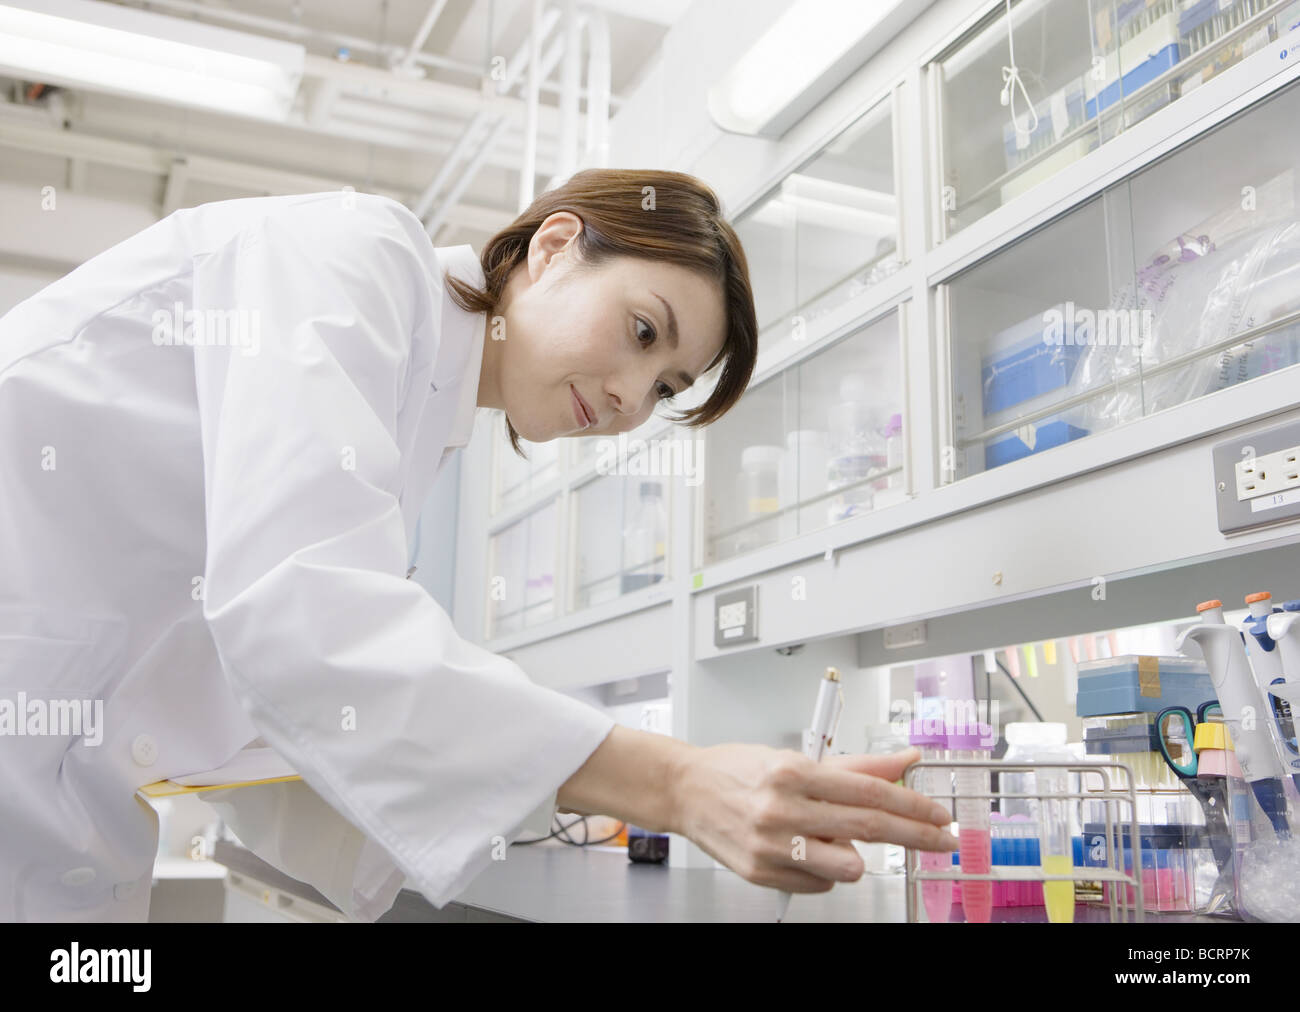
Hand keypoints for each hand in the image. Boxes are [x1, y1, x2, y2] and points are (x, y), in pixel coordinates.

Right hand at [671, 744, 956, 892]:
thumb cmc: (738, 770)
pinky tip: (806, 848)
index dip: (912, 806)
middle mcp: (782, 808)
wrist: (686, 791)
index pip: (869, 791)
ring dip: (857, 855)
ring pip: (849, 865)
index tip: (936, 815)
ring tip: (835, 837)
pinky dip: (824, 868)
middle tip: (940, 840)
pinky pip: (820, 882)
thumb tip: (902, 763)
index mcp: (793, 772)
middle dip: (915, 836)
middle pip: (868, 828)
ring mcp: (772, 845)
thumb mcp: (795, 757)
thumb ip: (854, 765)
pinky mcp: (763, 873)